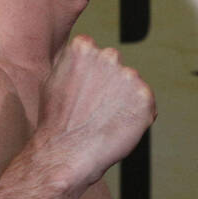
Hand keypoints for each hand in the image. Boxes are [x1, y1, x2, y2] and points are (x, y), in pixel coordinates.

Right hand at [36, 35, 155, 187]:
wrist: (66, 152)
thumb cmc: (55, 120)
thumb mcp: (53, 79)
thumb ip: (72, 62)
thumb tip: (86, 52)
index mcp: (84, 46)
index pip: (95, 53)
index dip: (90, 76)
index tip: (83, 94)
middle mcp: (109, 55)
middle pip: (115, 67)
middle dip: (109, 85)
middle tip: (94, 110)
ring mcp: (129, 76)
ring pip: (131, 85)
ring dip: (124, 100)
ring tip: (103, 121)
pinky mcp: (145, 97)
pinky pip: (145, 104)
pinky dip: (136, 115)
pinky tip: (117, 127)